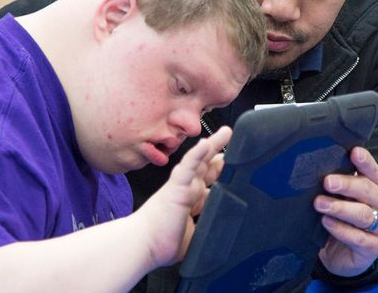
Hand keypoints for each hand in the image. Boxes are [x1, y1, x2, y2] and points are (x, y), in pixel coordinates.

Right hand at [135, 126, 229, 267]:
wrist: (143, 245)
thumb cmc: (160, 243)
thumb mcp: (195, 236)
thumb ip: (207, 229)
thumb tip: (225, 233)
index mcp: (190, 201)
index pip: (209, 184)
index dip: (221, 175)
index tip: (232, 167)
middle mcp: (187, 190)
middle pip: (208, 169)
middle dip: (221, 157)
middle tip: (234, 143)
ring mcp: (182, 186)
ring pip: (200, 162)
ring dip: (213, 145)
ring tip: (226, 132)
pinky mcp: (176, 187)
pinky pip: (188, 168)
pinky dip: (196, 155)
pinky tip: (205, 143)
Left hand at [314, 146, 377, 276]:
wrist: (342, 253)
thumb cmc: (341, 217)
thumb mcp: (339, 196)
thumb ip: (336, 182)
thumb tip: (316, 164)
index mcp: (376, 187)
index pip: (373, 171)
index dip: (365, 162)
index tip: (354, 152)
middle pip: (368, 191)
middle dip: (347, 184)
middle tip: (327, 181)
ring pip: (364, 214)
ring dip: (340, 208)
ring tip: (319, 203)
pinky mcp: (375, 247)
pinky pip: (358, 238)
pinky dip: (341, 229)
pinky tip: (326, 222)